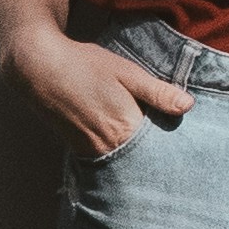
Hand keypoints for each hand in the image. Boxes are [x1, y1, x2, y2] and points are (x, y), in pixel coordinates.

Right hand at [4, 25, 194, 161]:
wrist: (38, 67)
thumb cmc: (85, 65)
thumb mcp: (126, 72)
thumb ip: (157, 92)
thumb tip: (188, 106)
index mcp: (125, 128)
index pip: (160, 148)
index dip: (175, 147)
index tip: (190, 149)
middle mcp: (107, 146)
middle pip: (143, 161)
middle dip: (159, 158)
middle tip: (179, 160)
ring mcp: (91, 151)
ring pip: (125, 163)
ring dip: (140, 159)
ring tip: (158, 155)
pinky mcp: (79, 150)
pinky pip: (108, 160)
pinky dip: (121, 156)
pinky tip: (129, 147)